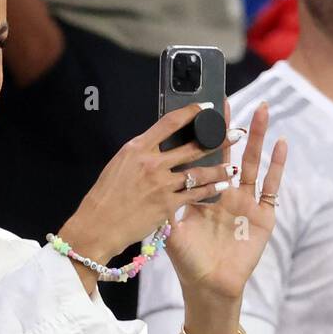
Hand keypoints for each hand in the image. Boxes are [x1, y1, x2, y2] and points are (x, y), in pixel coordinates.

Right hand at [60, 104, 243, 264]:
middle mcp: (152, 163)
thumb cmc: (105, 197)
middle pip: (192, 146)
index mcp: (138, 148)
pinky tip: (221, 186)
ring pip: (198, 172)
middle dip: (217, 139)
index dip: (191, 112)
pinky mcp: (167, 204)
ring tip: (233, 165)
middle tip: (235, 134)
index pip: (170, 122)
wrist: (97, 226)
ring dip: (218, 168)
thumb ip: (141, 153)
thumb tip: (159, 146)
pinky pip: (194, 194)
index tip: (206, 107)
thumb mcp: (119, 165)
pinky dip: (210, 189)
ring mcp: (161, 184)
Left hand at [166, 102, 286, 314]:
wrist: (208, 287)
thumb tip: (147, 185)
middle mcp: (225, 194)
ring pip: (253, 163)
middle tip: (229, 99)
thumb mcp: (171, 231)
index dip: (203, 137)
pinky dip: (278, 166)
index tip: (200, 113)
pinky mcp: (262, 214)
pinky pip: (272, 187)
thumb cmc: (188, 262)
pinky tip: (282, 145)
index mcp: (202, 194)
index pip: (202, 158)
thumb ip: (164, 207)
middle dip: (229, 128)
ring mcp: (246, 202)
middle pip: (228, 154)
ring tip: (261, 110)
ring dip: (257, 137)